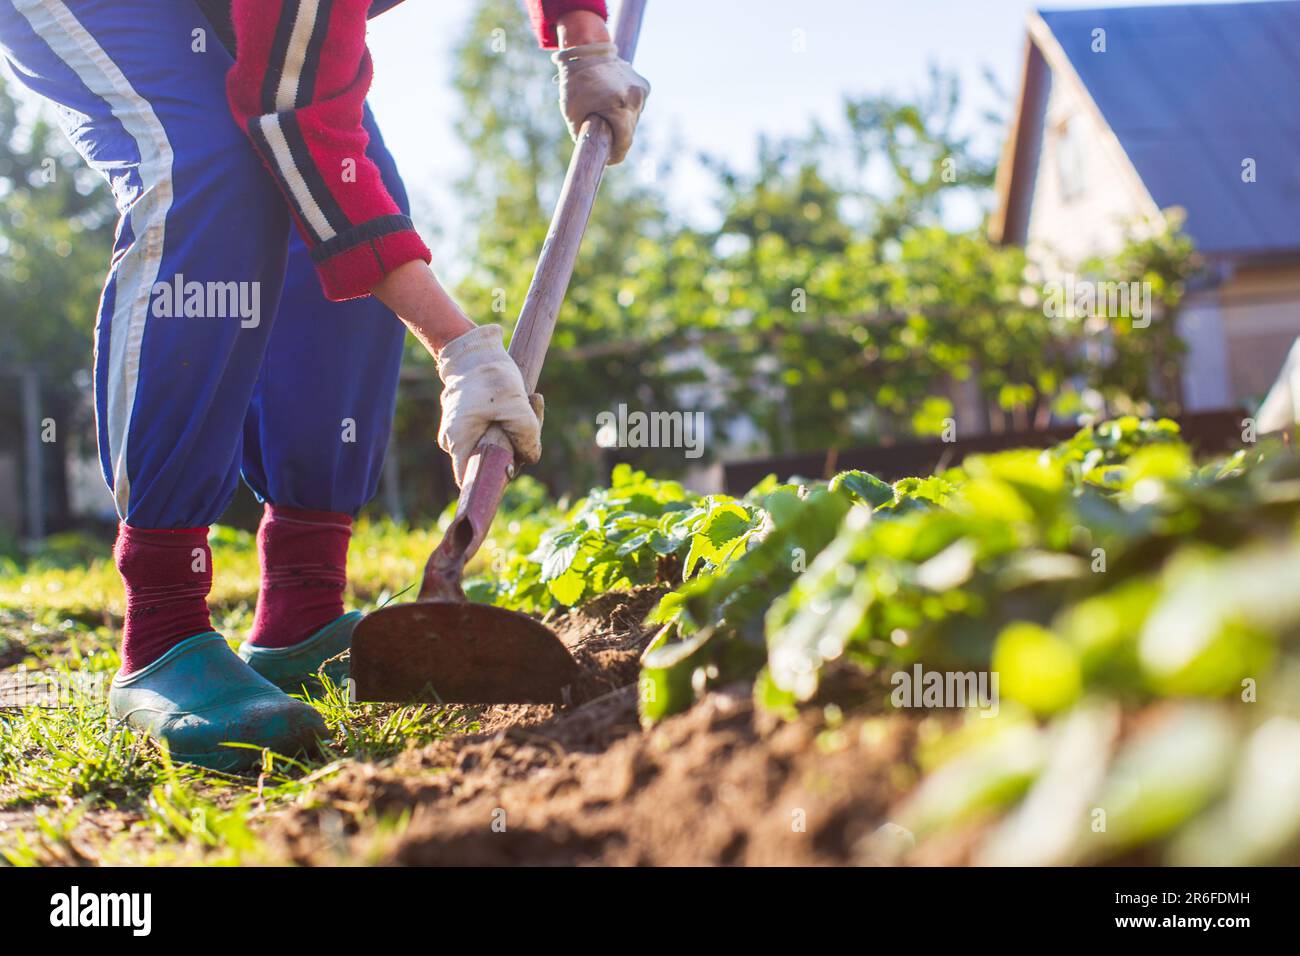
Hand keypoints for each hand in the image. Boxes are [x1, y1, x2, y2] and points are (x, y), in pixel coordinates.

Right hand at [435, 324, 542, 485]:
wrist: (475, 348)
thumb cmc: (490, 376)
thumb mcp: (516, 406)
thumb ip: (527, 437)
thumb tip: (530, 458)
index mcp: (459, 442)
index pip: (471, 480)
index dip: (495, 479)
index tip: (515, 463)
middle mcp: (455, 440)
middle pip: (493, 459)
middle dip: (518, 442)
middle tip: (532, 408)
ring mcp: (463, 430)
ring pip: (499, 442)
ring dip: (520, 426)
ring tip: (530, 397)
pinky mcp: (473, 420)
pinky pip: (497, 428)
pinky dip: (513, 417)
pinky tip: (525, 397)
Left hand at [552, 36, 648, 164]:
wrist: (586, 50)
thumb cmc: (575, 84)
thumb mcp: (572, 115)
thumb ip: (584, 137)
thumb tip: (594, 154)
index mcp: (618, 107)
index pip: (624, 144)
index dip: (615, 156)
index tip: (608, 159)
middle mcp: (634, 100)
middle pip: (629, 132)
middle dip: (616, 137)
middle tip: (602, 136)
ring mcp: (641, 92)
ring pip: (633, 119)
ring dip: (622, 121)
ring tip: (605, 110)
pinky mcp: (644, 85)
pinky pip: (636, 106)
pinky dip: (626, 107)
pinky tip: (613, 98)